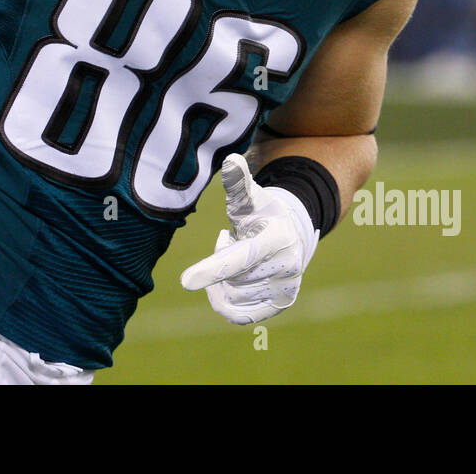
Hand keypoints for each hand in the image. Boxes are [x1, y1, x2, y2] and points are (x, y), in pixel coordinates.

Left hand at [180, 154, 317, 323]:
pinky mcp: (279, 305)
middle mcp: (288, 266)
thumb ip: (238, 183)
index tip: (184, 281)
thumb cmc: (261, 213)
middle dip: (223, 259)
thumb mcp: (250, 197)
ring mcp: (286, 289)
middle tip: (234, 240)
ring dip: (226, 279)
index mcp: (278, 237)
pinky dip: (224, 300)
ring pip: (233, 295)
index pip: (241, 257)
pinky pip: (239, 315)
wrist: (291, 236)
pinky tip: (226, 284)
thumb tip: (231, 160)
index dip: (212, 267)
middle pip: (233, 277)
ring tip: (240, 258)